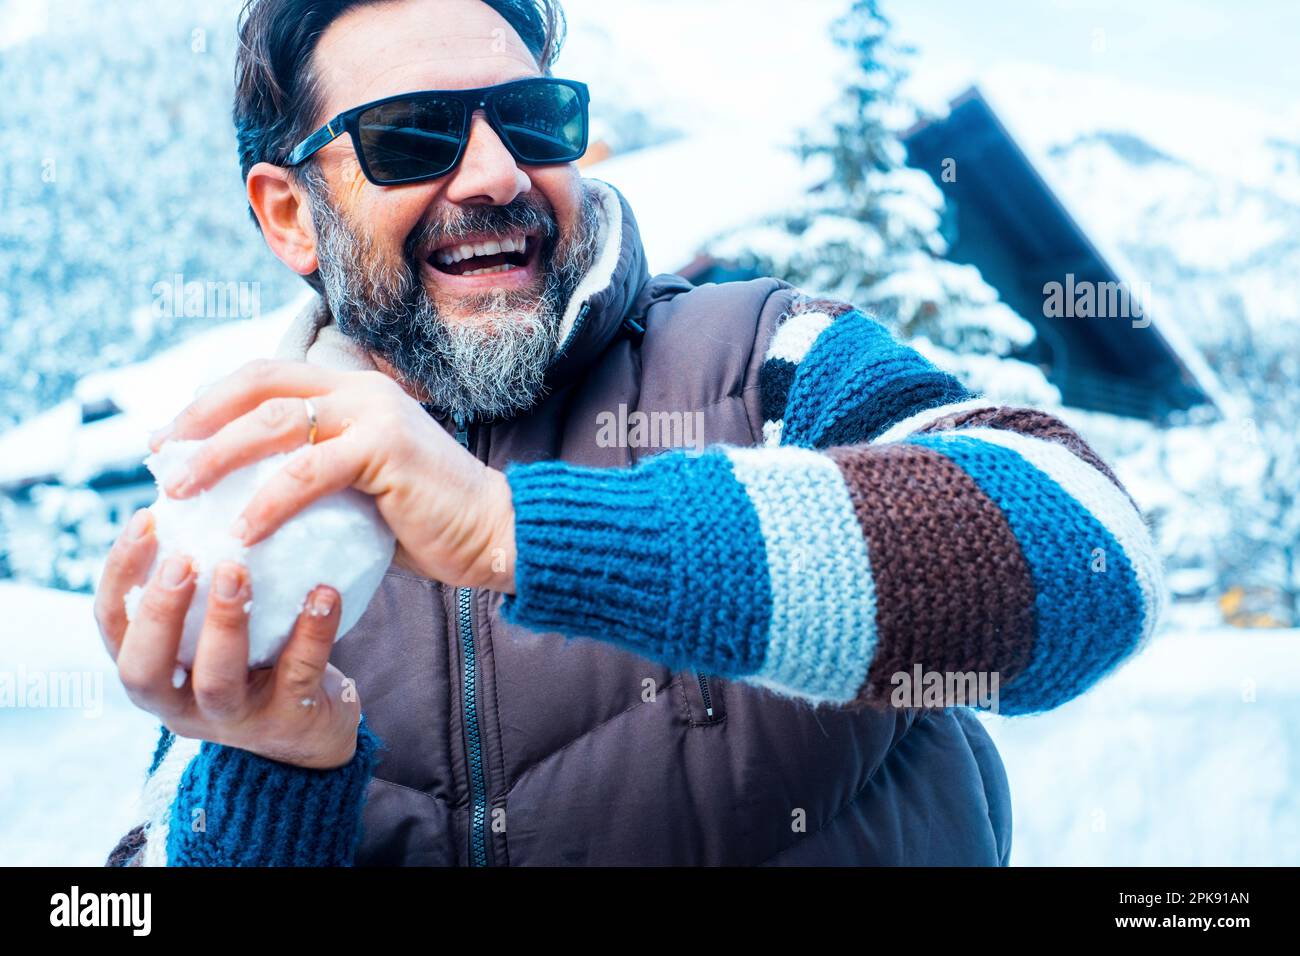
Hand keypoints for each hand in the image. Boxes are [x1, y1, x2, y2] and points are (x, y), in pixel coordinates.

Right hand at [94, 508, 360, 768]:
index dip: (121, 574)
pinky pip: (298, 674)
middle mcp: (180, 703)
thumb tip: (186, 475)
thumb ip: (198, 573)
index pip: (113, 625)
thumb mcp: (211, 624)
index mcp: (153, 669)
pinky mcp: (291, 719)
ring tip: (239, 570)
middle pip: (145, 668)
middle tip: (185, 558)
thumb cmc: (255, 654)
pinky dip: (311, 631)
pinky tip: (324, 591)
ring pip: (216, 680)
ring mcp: (236, 719)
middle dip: (161, 611)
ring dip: (225, 622)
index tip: (147, 518)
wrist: (313, 726)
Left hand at [147, 359, 515, 592]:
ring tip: (181, 492)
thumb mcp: (359, 491)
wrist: (496, 534)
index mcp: (353, 391)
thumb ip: (313, 480)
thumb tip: (242, 503)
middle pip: (258, 384)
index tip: (169, 439)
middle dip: (199, 418)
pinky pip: (308, 471)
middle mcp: (360, 390)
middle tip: (160, 458)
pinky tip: (242, 530)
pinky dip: (267, 501)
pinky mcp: (385, 448)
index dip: (210, 402)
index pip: (266, 377)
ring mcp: (374, 414)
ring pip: (274, 421)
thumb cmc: (428, 522)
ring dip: (217, 455)